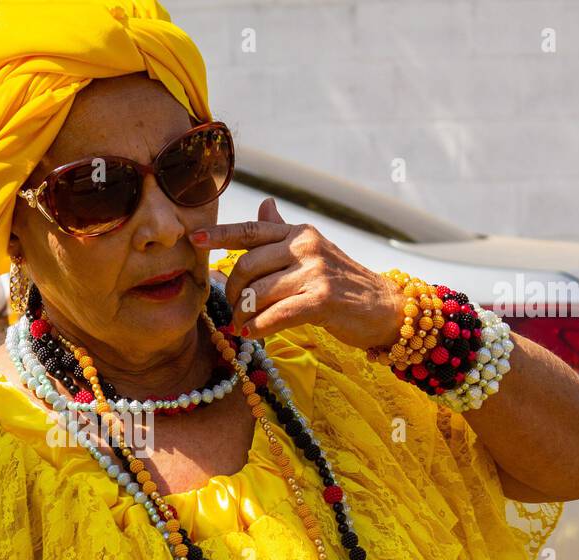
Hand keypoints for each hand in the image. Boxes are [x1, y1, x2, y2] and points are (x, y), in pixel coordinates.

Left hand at [191, 198, 402, 349]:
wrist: (384, 306)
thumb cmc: (342, 282)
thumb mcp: (312, 251)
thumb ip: (283, 232)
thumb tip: (264, 203)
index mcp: (298, 233)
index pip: (250, 230)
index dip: (219, 235)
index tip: (194, 239)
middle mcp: (305, 246)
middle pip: (246, 266)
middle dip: (232, 292)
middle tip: (232, 310)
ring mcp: (314, 271)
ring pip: (258, 293)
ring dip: (243, 316)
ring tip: (242, 327)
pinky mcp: (322, 299)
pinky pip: (276, 314)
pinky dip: (258, 328)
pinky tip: (251, 335)